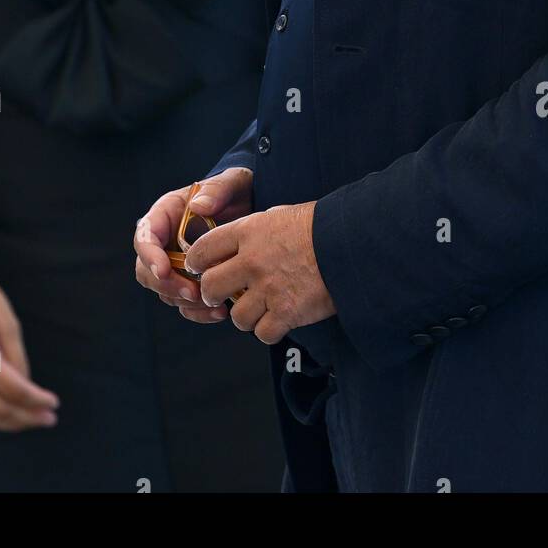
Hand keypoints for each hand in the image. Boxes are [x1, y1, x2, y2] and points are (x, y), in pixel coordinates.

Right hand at [0, 266, 60, 429]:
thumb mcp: (9, 323)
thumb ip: (18, 359)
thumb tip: (27, 391)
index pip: (13, 390)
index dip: (36, 401)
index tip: (54, 404)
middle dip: (26, 418)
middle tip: (49, 419)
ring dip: (8, 423)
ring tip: (31, 419)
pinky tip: (8, 414)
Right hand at [134, 167, 253, 324]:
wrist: (251, 208)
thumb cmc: (236, 191)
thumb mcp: (231, 183)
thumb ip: (216, 190)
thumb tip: (198, 207)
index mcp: (165, 215)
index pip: (145, 238)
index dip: (149, 256)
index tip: (163, 270)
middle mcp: (164, 242)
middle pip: (147, 271)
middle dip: (167, 285)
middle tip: (193, 293)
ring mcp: (175, 264)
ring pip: (165, 291)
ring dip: (184, 301)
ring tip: (212, 302)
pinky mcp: (190, 281)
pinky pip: (184, 304)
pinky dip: (197, 311)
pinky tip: (219, 311)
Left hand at [184, 201, 335, 343]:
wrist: (351, 242)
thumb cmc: (319, 225)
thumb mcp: (279, 214)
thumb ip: (254, 230)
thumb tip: (238, 241)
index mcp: (248, 232)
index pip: (202, 250)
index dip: (196, 262)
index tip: (199, 269)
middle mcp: (252, 261)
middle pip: (209, 287)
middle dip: (211, 294)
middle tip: (220, 295)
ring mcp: (268, 288)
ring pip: (236, 317)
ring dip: (246, 316)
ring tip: (260, 308)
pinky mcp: (286, 312)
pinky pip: (262, 333)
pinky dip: (269, 330)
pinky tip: (279, 319)